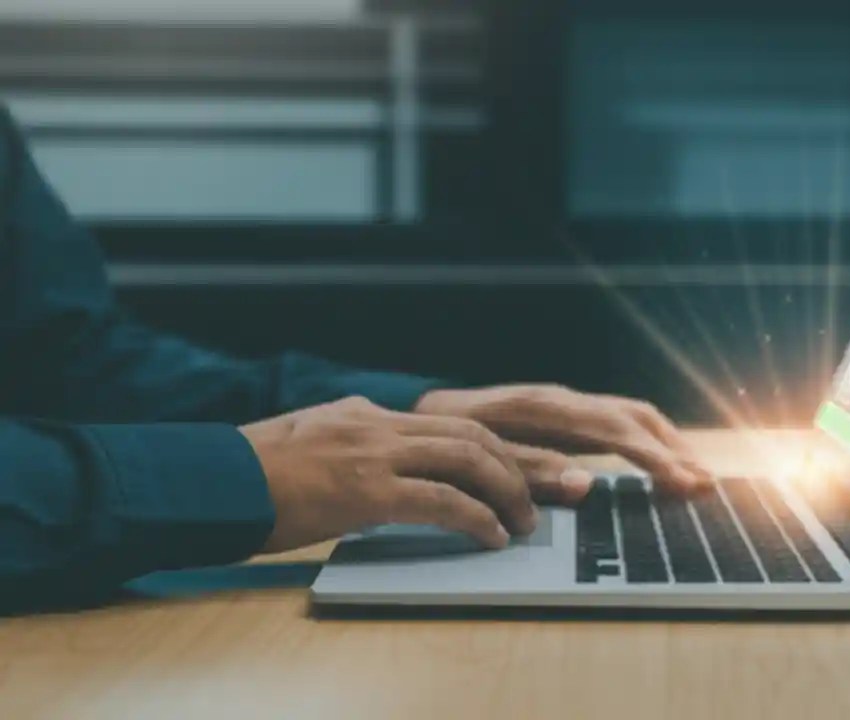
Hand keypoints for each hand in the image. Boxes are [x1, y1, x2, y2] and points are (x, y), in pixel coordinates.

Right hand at [241, 396, 534, 552]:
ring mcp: (373, 453)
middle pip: (471, 434)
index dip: (493, 446)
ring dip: (506, 491)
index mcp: (365, 413)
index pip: (448, 422)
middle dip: (516, 464)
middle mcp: (377, 424)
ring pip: (467, 458)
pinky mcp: (366, 490)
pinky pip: (441, 501)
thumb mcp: (311, 445)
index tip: (519, 467)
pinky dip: (476, 518)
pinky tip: (490, 536)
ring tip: (522, 521)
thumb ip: (354, 451)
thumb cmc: (249, 476)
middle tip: (539, 495)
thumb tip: (388, 478)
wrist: (208, 482)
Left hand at [414, 384, 710, 501]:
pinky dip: (649, 442)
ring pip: (634, 415)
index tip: (685, 481)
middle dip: (675, 450)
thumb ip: (534, 471)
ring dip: (669, 444)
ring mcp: (569, 402)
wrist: (427, 410)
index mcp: (546, 408)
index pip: (617, 431)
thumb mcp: (483, 457)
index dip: (655, 457)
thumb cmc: (451, 438)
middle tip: (706, 484)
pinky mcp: (568, 413)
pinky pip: (620, 422)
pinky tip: (662, 464)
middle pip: (637, 416)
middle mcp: (565, 398)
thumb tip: (588, 485)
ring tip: (696, 476)